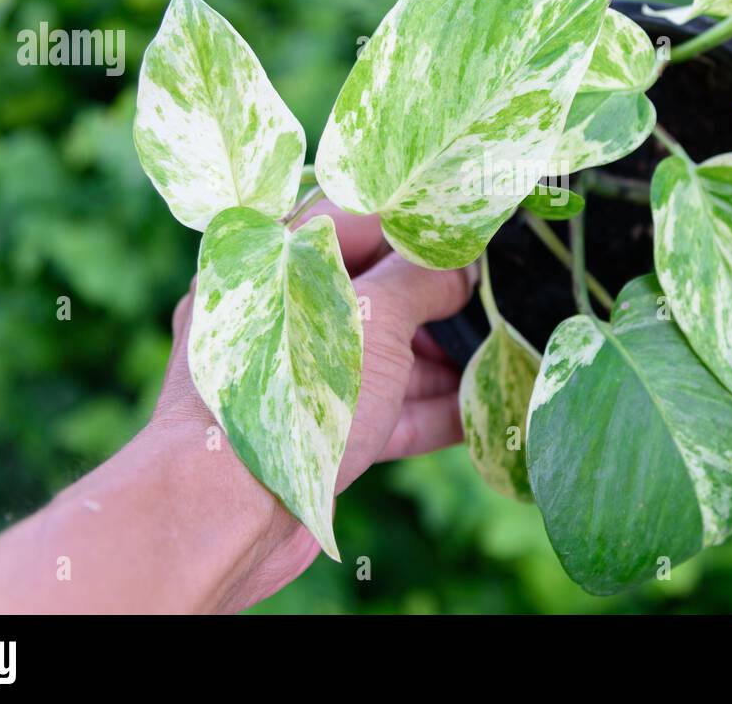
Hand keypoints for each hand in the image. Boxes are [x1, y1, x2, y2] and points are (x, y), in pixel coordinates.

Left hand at [148, 200, 477, 608]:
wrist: (225, 513)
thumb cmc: (293, 390)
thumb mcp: (372, 317)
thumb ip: (421, 280)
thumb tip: (462, 266)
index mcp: (272, 256)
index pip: (359, 218)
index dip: (423, 225)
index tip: (479, 235)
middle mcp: (276, 308)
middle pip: (374, 290)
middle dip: (442, 301)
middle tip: (502, 300)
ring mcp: (293, 374)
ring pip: (380, 354)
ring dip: (442, 360)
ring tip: (506, 359)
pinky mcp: (309, 432)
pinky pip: (377, 409)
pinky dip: (427, 410)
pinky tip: (481, 415)